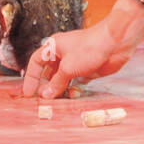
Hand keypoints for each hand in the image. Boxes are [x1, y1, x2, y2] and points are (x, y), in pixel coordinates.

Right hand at [22, 0, 143, 98]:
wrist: (115, 43)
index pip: (36, 62)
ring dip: (59, 89)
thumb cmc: (89, 48)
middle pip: (48, 72)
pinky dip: (73, 89)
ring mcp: (75, 62)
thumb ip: (56, 83)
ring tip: (56, 101)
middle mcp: (62, 54)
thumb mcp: (68, 67)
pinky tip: (73, 95)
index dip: (30, 78)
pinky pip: (75, 82)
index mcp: (53, 47)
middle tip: (43, 99)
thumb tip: (46, 94)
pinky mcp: (87, 70)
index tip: (28, 93)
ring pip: (62, 79)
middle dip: (45, 86)